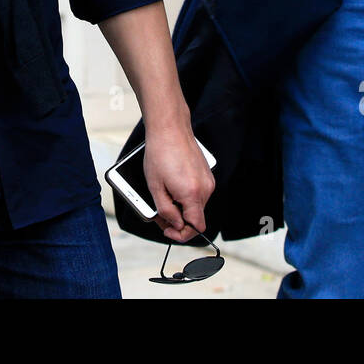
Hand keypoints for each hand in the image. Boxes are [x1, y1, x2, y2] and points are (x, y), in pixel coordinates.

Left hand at [143, 122, 215, 243]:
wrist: (170, 129)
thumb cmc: (160, 154)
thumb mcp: (155, 187)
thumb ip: (166, 211)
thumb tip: (174, 225)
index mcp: (192, 194)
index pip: (196, 227)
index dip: (181, 234)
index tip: (167, 230)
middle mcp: (205, 189)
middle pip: (195, 217)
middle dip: (178, 220)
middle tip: (159, 213)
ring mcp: (208, 181)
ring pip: (196, 206)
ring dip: (182, 207)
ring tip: (165, 195)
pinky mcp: (207, 174)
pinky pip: (198, 193)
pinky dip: (186, 195)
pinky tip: (173, 185)